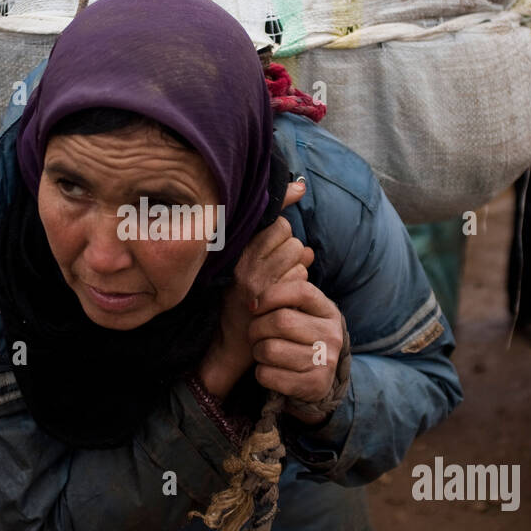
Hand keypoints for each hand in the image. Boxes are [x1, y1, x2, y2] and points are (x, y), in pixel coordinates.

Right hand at [196, 180, 312, 397]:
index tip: (275, 247)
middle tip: (277, 268)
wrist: (229, 343)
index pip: (275, 224)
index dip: (281, 235)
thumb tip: (301, 187)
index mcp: (235, 248)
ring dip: (296, 267)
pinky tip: (284, 296)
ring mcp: (257, 280)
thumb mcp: (247, 257)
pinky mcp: (269, 297)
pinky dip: (298, 284)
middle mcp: (244, 262)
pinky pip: (300, 276)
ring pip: (298, 253)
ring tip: (280, 282)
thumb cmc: (240, 296)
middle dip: (290, 250)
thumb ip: (272, 226)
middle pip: (288, 235)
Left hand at [248, 278, 343, 410]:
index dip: (271, 295)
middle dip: (256, 328)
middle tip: (253, 334)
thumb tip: (269, 289)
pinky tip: (269, 370)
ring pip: (270, 349)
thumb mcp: (301, 315)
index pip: (301, 291)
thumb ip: (285, 296)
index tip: (254, 306)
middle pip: (281, 321)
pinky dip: (260, 372)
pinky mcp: (314, 385)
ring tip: (262, 352)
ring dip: (257, 351)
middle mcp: (332, 336)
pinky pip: (268, 375)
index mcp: (329, 312)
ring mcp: (326, 362)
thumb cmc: (300, 340)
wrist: (315, 382)